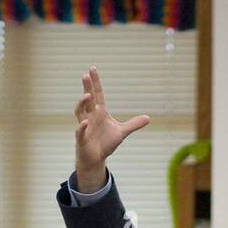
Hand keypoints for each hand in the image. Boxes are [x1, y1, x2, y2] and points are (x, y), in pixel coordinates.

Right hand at [74, 66, 149, 185]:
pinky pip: (80, 131)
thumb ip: (133, 124)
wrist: (96, 158)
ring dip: (82, 103)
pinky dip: (82, 127)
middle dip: (86, 87)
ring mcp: (84, 126)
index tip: (92, 68)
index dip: (95, 82)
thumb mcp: (122, 132)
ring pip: (79, 112)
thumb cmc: (106, 143)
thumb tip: (148, 118)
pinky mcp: (82, 138)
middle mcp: (90, 116)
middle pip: (87, 99)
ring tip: (87, 95)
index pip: (97, 94)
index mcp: (99, 112)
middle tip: (85, 75)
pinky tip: (85, 122)